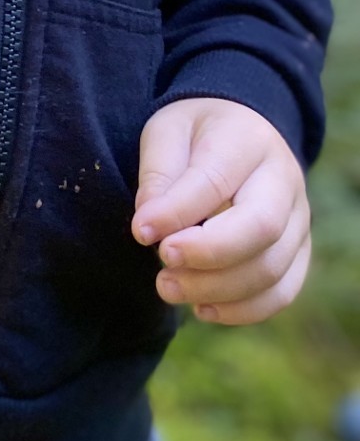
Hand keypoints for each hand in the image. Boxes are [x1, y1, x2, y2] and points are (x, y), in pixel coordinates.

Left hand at [131, 97, 310, 324]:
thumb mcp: (166, 132)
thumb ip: (159, 174)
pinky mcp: (299, 251)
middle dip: (207, 255)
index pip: (216, 182)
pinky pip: (282, 292)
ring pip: (272, 268)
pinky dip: (242, 310)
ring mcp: (299, 218)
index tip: (141, 231)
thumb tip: (149, 226)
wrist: (240, 131)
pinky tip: (202, 309)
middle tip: (162, 262)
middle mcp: (284, 179)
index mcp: (247, 140)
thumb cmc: (195, 134)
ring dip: (217, 289)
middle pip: (261, 228)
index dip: (178, 213)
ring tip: (168, 288)